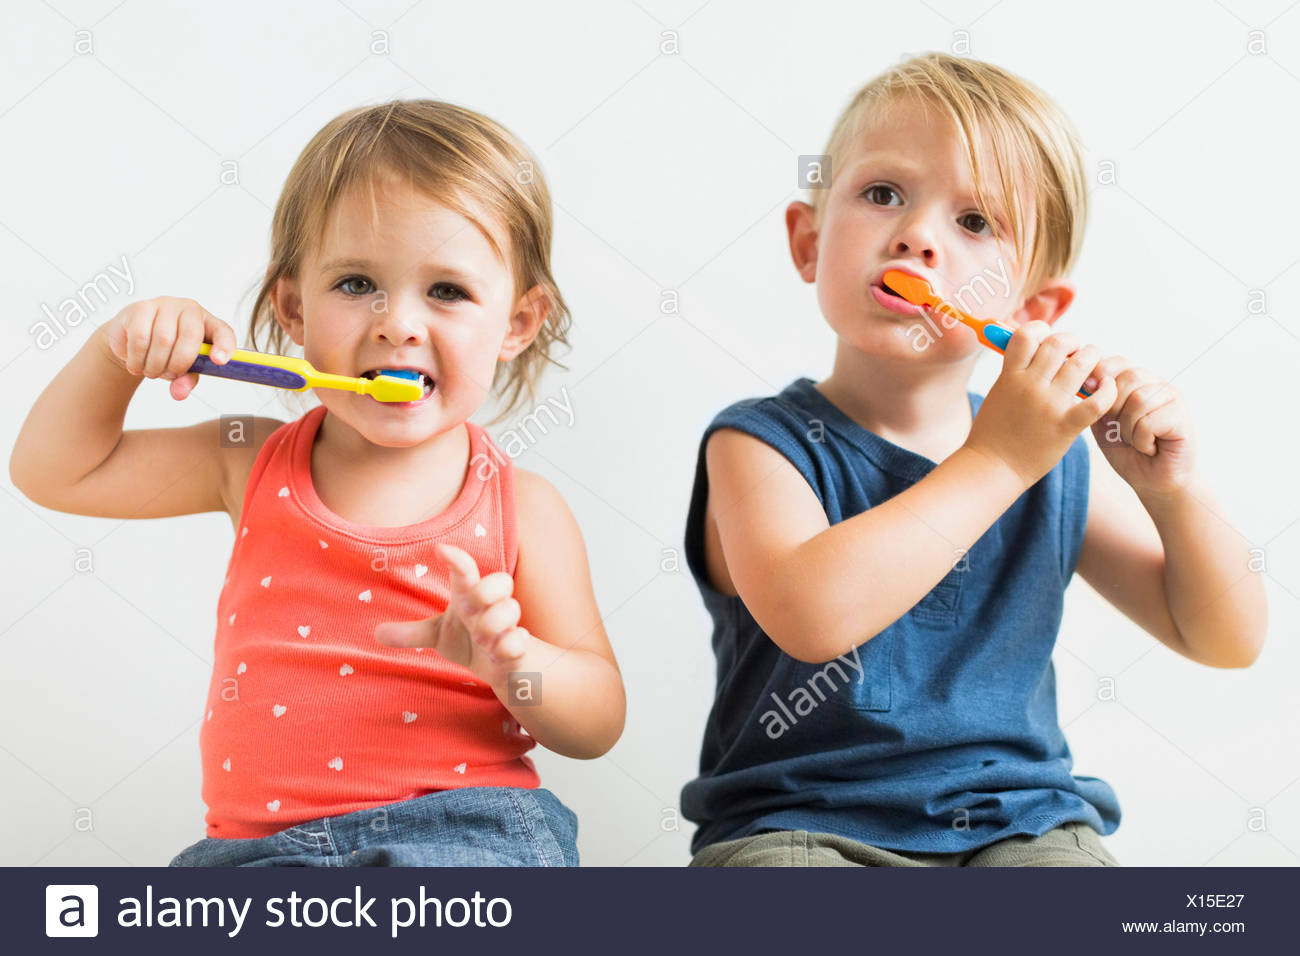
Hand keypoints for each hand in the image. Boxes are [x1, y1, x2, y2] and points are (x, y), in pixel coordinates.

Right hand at [100, 297, 237, 400]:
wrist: (133, 337)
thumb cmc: (167, 350)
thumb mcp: (183, 367)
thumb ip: (186, 380)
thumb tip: (180, 392)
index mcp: (208, 323)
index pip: (223, 332)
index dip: (224, 346)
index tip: (219, 361)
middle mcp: (189, 309)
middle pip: (190, 336)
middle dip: (178, 364)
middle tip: (169, 375)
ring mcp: (165, 305)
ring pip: (163, 339)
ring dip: (156, 364)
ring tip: (152, 371)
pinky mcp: (140, 308)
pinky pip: (140, 338)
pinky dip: (138, 359)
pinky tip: (137, 364)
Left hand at [374, 543, 531, 685]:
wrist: (502, 666)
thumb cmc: (468, 640)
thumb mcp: (437, 635)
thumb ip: (411, 634)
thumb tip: (377, 633)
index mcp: (469, 597)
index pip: (466, 571)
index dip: (456, 559)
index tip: (440, 550)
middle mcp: (491, 607)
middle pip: (502, 580)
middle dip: (486, 591)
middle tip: (467, 609)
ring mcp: (508, 626)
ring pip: (512, 609)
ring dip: (494, 624)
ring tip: (482, 642)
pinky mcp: (519, 648)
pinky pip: (521, 641)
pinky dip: (510, 646)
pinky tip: (500, 654)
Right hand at [963, 320, 1118, 485]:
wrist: (992, 467)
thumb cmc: (993, 432)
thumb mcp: (997, 393)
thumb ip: (1013, 371)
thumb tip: (1029, 347)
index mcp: (1009, 375)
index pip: (1027, 335)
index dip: (1041, 329)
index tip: (1047, 338)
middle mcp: (1029, 385)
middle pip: (1059, 344)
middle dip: (1073, 341)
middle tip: (1077, 351)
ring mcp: (1049, 405)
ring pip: (1082, 364)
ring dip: (1093, 358)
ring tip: (1094, 366)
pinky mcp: (1065, 426)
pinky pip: (1097, 401)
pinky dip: (1107, 390)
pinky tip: (1106, 387)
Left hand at [1087, 357, 1195, 496]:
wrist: (1151, 480)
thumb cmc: (1126, 450)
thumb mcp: (1101, 421)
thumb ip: (1094, 399)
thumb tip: (1087, 379)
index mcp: (1136, 381)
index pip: (1116, 362)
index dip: (1102, 380)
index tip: (1097, 404)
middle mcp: (1156, 384)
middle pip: (1127, 379)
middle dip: (1114, 410)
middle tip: (1122, 431)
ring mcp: (1172, 398)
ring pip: (1139, 401)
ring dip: (1129, 429)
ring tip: (1137, 440)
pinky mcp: (1182, 417)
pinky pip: (1150, 422)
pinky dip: (1142, 440)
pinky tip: (1150, 447)